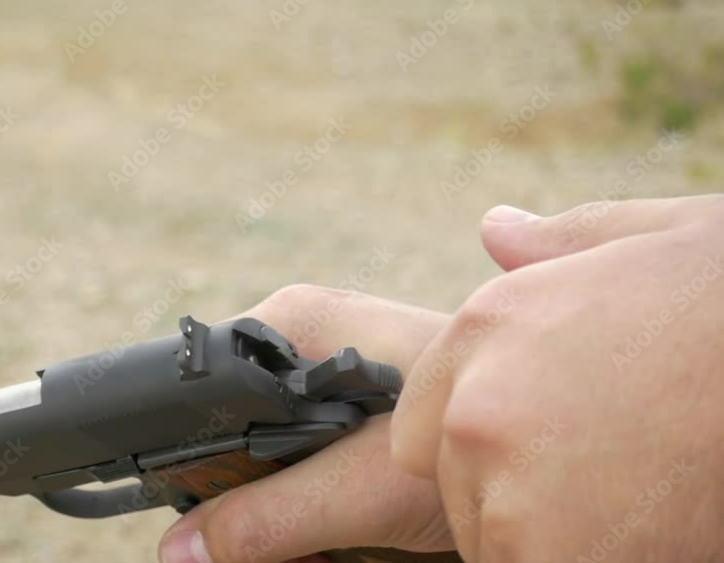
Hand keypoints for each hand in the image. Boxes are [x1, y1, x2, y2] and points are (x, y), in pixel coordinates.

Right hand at [158, 285, 455, 561]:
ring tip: (329, 538)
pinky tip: (344, 535)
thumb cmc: (482, 428)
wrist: (561, 442)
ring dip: (280, 515)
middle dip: (242, 499)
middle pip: (227, 434)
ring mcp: (332, 387)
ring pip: (263, 463)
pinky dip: (311, 515)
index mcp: (293, 328)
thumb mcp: (367, 483)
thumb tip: (180, 550)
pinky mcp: (355, 426)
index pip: (199, 386)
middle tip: (291, 537)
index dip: (192, 456)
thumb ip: (272, 514)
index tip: (203, 516)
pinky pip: (303, 475)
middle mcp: (305, 348)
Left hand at [392, 196, 723, 561]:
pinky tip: (643, 529)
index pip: (422, 425)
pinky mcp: (562, 559)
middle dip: (512, 488)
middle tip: (601, 470)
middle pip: (456, 487)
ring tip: (632, 494)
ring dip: (548, 534)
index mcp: (484, 328)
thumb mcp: (647, 241)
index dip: (476, 445)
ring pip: (494, 540)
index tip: (538, 448)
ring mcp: (512, 488)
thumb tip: (498, 228)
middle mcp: (476, 407)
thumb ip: (557, 244)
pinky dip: (587, 556)